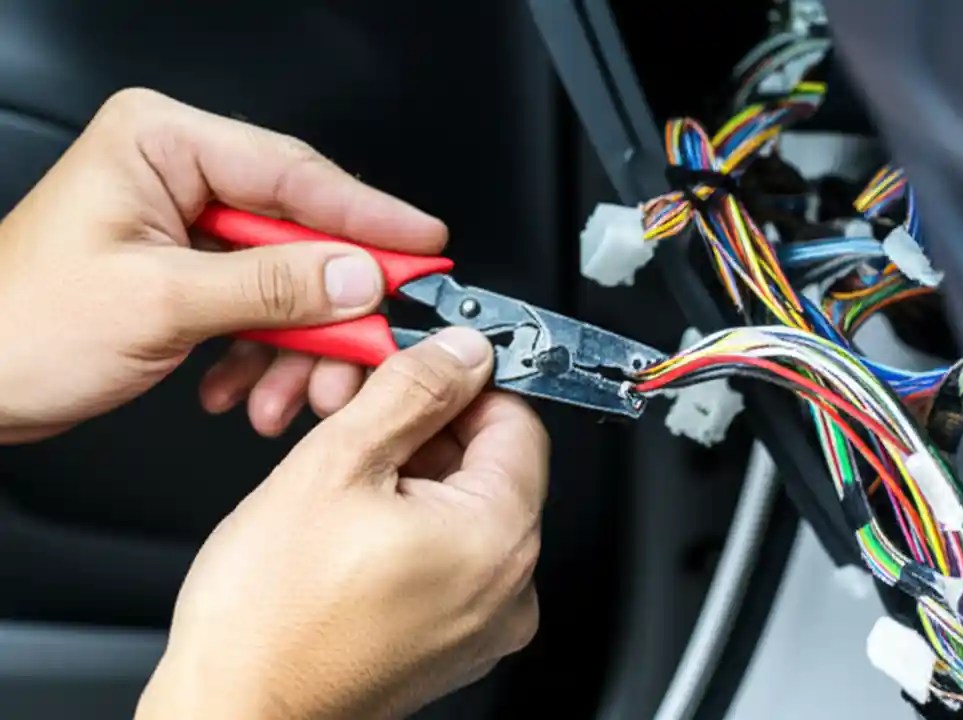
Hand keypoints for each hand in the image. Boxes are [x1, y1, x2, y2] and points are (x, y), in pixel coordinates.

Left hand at [0, 88, 446, 442]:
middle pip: (298, 231)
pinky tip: (249, 392)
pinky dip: (264, 354)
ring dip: (299, 345)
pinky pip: (257, 304)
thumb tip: (359, 276)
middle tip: (373, 344)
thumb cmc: (20, 328)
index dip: (369, 216)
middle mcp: (176, 174)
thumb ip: (272, 286)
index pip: (293, 173)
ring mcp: (183, 224)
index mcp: (161, 144)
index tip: (424, 245)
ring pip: (285, 278)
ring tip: (297, 394)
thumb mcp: (161, 303)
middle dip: (332, 305)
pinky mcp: (187, 270)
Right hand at [136, 328, 547, 719]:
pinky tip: (353, 521)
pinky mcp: (452, 643)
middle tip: (360, 415)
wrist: (235, 714)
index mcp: (498, 538)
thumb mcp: (336, 466)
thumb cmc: (269, 619)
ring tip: (342, 472)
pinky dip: (411, 525)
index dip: (463, 382)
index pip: (517, 420)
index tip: (418, 368)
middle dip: (427, 426)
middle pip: (491, 464)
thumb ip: (411, 392)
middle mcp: (510, 587)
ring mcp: (484, 622)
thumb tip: (461, 352)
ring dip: (412, 473)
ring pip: (466, 509)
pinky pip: (451, 558)